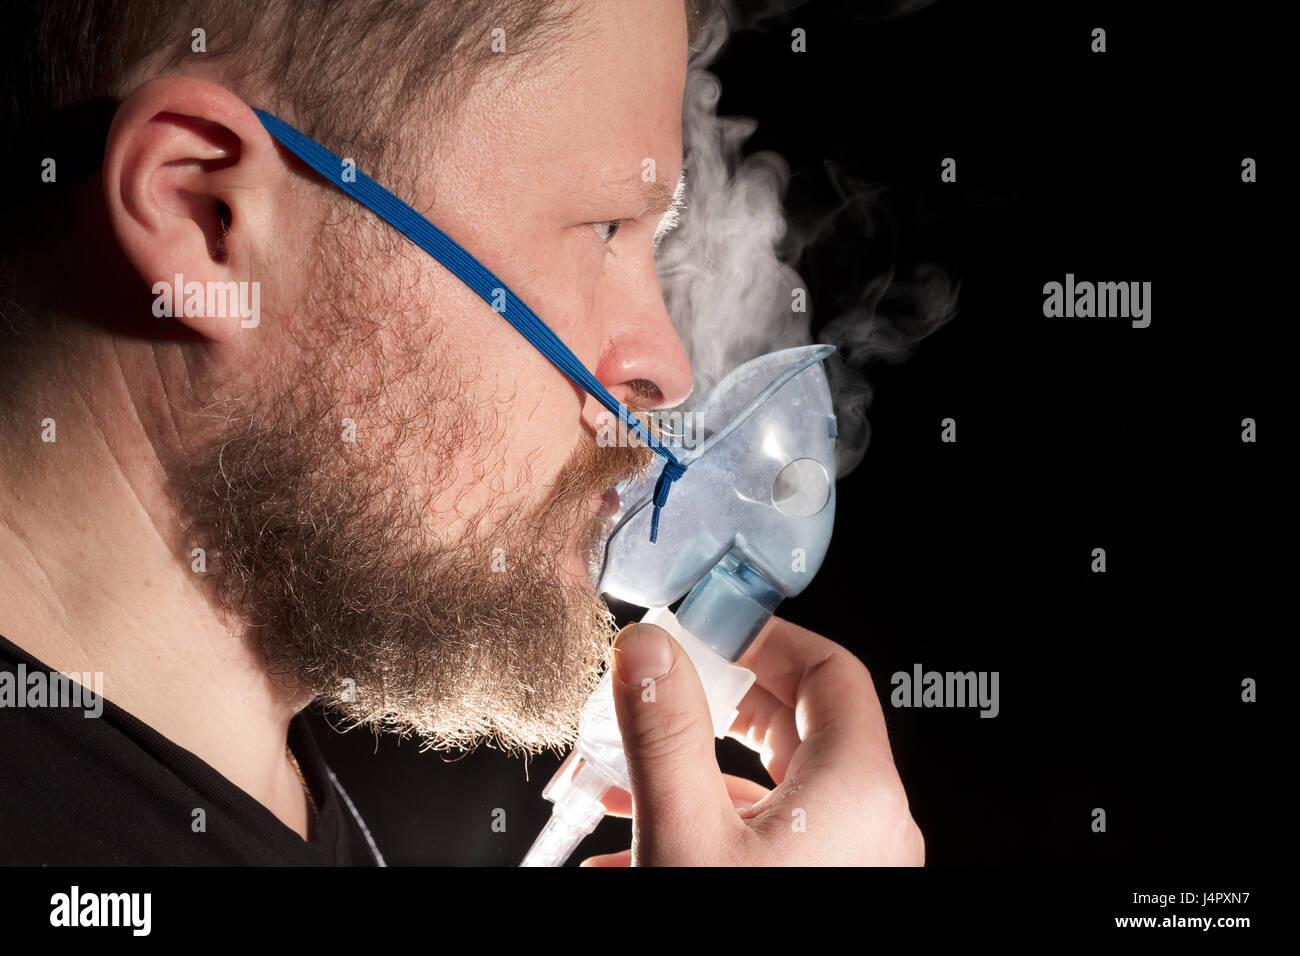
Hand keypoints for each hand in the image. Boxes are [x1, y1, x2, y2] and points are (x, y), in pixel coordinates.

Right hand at [581, 617, 923, 865]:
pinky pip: (764, 840)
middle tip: (656, 689)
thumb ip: (665, 732)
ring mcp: (845, 865)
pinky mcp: (815, 894)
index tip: (704, 627)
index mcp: (858, 790)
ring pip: (768, 788)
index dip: (764, 637)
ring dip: (690, 770)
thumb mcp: (685, 836)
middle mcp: (867, 824)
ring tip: (615, 773)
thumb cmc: (738, 942)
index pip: (828, 671)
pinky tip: (628, 848)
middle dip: (709, 706)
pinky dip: (702, 824)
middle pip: (794, 725)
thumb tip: (649, 649)